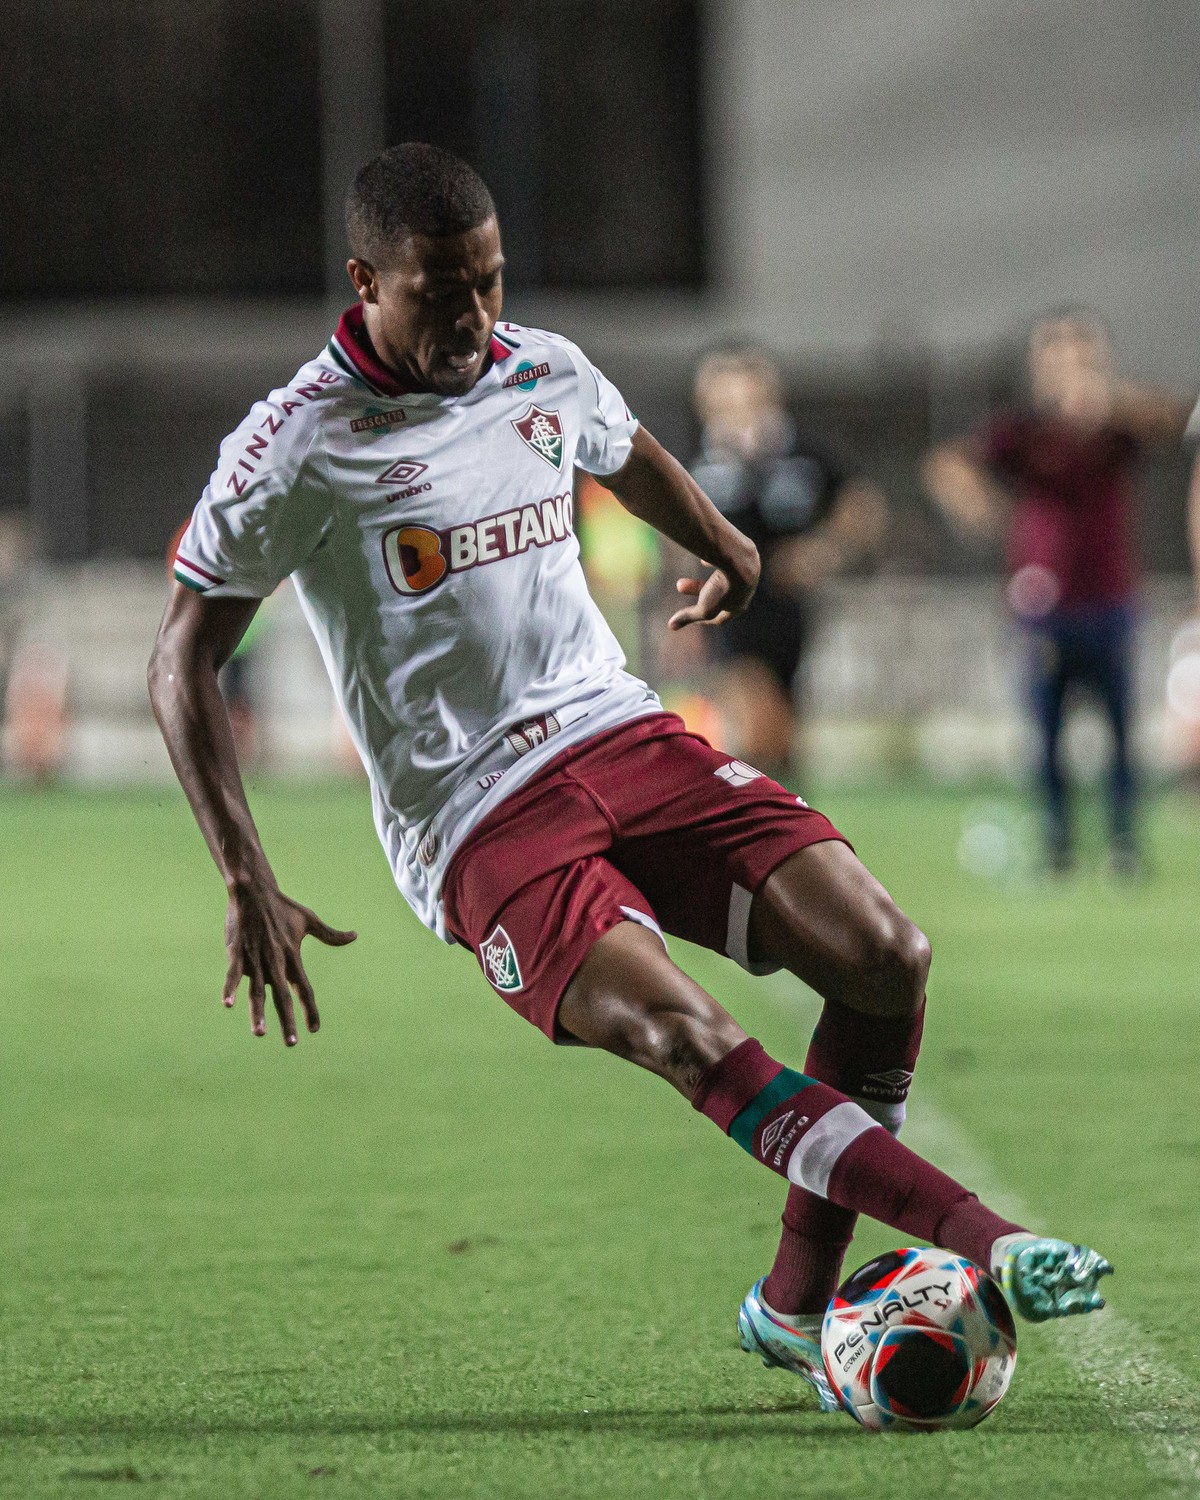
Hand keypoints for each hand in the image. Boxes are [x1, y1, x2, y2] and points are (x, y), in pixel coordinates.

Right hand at [222, 880, 356, 1044]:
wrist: (255, 890)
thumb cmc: (283, 908)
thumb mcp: (310, 920)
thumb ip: (331, 935)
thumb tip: (355, 935)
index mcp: (293, 957)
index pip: (305, 989)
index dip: (310, 1009)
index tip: (315, 1029)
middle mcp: (276, 962)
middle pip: (283, 997)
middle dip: (287, 1021)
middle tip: (292, 1043)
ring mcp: (256, 958)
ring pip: (257, 991)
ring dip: (258, 1012)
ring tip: (261, 1033)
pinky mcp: (237, 952)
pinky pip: (232, 974)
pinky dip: (230, 988)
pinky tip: (228, 1004)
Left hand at [668, 553, 758, 630]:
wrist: (739, 560)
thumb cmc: (723, 588)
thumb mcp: (705, 607)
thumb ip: (689, 616)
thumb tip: (672, 626)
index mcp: (739, 606)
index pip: (720, 618)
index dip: (702, 620)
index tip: (687, 616)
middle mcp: (744, 590)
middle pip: (717, 595)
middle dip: (696, 591)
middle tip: (678, 585)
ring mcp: (743, 573)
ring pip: (719, 579)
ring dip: (701, 580)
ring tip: (688, 572)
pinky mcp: (741, 556)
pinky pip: (724, 563)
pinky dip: (713, 564)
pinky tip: (703, 561)